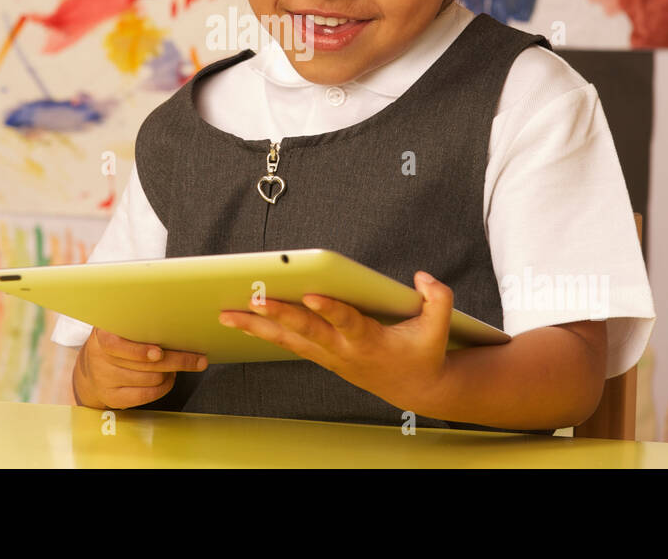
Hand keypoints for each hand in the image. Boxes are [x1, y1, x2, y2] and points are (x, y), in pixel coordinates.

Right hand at [73, 327, 206, 409]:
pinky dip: (163, 387)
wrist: (89, 370)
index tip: (158, 352)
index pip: (117, 346)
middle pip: (144, 365)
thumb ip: (138, 325)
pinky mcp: (113, 398)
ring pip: (150, 379)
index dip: (139, 351)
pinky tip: (169, 379)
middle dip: (176, 361)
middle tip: (198, 359)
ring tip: (178, 365)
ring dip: (170, 373)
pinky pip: (146, 395)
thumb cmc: (115, 343)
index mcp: (102, 336)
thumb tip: (176, 325)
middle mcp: (100, 359)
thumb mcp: (119, 328)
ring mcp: (105, 380)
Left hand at [218, 271, 453, 413]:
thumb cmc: (424, 353)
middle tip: (254, 299)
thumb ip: (438, 299)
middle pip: (307, 332)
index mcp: (369, 341)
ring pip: (288, 340)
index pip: (347, 322)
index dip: (331, 310)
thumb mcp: (440, 327)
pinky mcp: (321, 355)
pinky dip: (263, 332)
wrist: (415, 388)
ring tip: (227, 313)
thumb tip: (422, 279)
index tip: (312, 295)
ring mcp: (328, 355)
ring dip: (256, 327)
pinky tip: (241, 321)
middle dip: (279, 315)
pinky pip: (287, 343)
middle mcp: (343, 350)